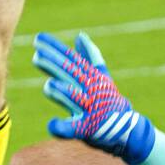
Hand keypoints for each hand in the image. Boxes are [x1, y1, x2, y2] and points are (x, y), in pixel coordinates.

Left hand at [33, 31, 164, 164]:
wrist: (127, 128)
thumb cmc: (109, 101)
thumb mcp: (102, 77)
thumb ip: (90, 56)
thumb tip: (80, 36)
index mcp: (92, 77)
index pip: (72, 59)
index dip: (56, 48)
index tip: (39, 38)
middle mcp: (91, 90)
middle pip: (71, 75)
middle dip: (54, 65)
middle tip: (37, 54)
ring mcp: (90, 109)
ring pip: (74, 98)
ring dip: (61, 92)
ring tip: (48, 85)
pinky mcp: (87, 128)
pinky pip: (73, 128)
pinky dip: (63, 127)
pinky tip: (52, 125)